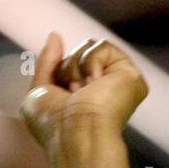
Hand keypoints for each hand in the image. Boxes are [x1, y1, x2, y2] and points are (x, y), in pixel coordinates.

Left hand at [22, 33, 148, 149]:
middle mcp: (101, 90)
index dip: (57, 74)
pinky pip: (102, 46)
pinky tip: (96, 84)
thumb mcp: (37, 92)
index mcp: (82, 97)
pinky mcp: (130, 76)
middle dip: (65, 70)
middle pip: (76, 54)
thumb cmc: (52, 124)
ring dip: (76, 69)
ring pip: (88, 47)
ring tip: (82, 92)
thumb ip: (46, 62)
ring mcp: (116, 83)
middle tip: (71, 95)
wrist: (75, 133)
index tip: (58, 96)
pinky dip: (91, 62)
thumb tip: (55, 34)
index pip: (65, 66)